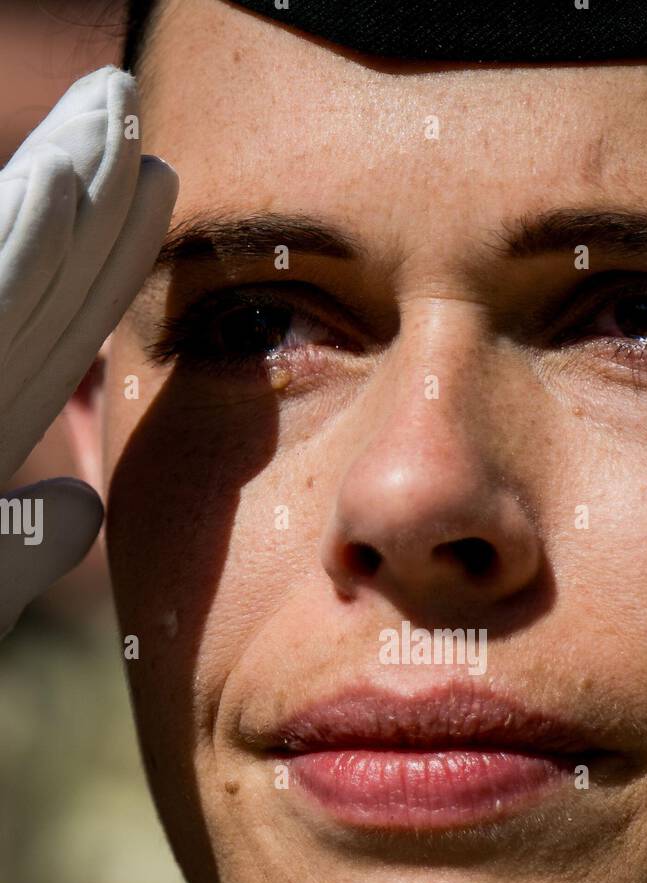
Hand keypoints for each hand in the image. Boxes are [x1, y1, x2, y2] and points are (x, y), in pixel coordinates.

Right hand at [0, 65, 177, 637]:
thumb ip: (22, 544)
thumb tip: (79, 499)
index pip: (54, 326)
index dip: (106, 255)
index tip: (159, 186)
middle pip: (33, 277)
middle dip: (83, 188)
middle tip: (131, 103)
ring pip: (1, 275)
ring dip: (57, 190)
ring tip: (115, 114)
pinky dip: (10, 255)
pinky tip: (56, 192)